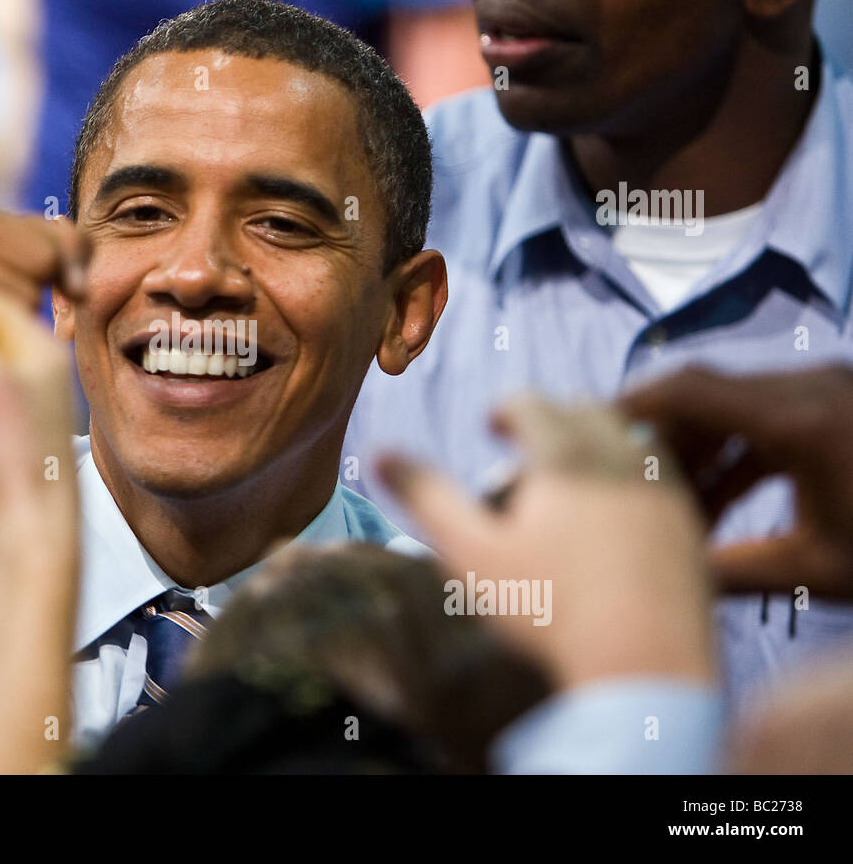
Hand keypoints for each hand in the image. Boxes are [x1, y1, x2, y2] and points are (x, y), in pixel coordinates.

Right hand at [380, 396, 714, 690]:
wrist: (645, 668)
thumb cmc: (548, 610)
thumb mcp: (470, 554)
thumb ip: (425, 497)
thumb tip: (378, 452)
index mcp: (565, 456)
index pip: (532, 402)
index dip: (506, 408)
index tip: (491, 425)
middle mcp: (621, 460)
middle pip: (586, 409)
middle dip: (553, 415)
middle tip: (527, 441)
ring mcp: (664, 492)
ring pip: (632, 438)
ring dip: (599, 439)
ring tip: (573, 470)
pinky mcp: (691, 528)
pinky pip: (664, 475)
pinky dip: (633, 472)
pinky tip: (616, 508)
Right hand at [622, 365, 852, 597]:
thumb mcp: (812, 571)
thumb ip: (729, 571)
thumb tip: (659, 580)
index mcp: (802, 422)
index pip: (687, 391)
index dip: (630, 408)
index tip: (589, 437)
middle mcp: (809, 388)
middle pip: (700, 396)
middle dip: (660, 441)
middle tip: (628, 485)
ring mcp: (822, 388)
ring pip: (725, 405)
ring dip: (693, 450)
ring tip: (676, 504)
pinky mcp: (826, 399)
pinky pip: (759, 415)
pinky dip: (730, 451)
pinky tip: (715, 497)